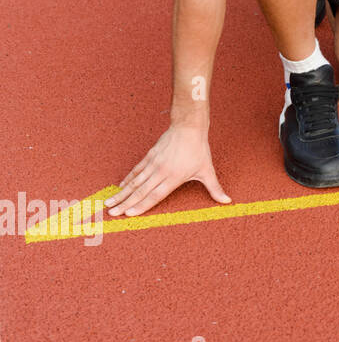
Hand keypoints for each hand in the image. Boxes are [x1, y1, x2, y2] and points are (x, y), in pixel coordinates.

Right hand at [106, 125, 231, 216]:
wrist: (188, 127)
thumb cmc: (198, 150)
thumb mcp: (208, 170)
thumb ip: (215, 188)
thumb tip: (228, 201)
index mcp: (173, 177)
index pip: (155, 195)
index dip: (142, 205)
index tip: (129, 214)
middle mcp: (160, 172)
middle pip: (140, 191)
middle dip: (125, 203)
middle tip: (112, 213)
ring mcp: (153, 164)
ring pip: (134, 181)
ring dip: (121, 193)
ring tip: (108, 203)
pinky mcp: (149, 156)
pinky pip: (135, 171)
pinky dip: (127, 180)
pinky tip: (119, 187)